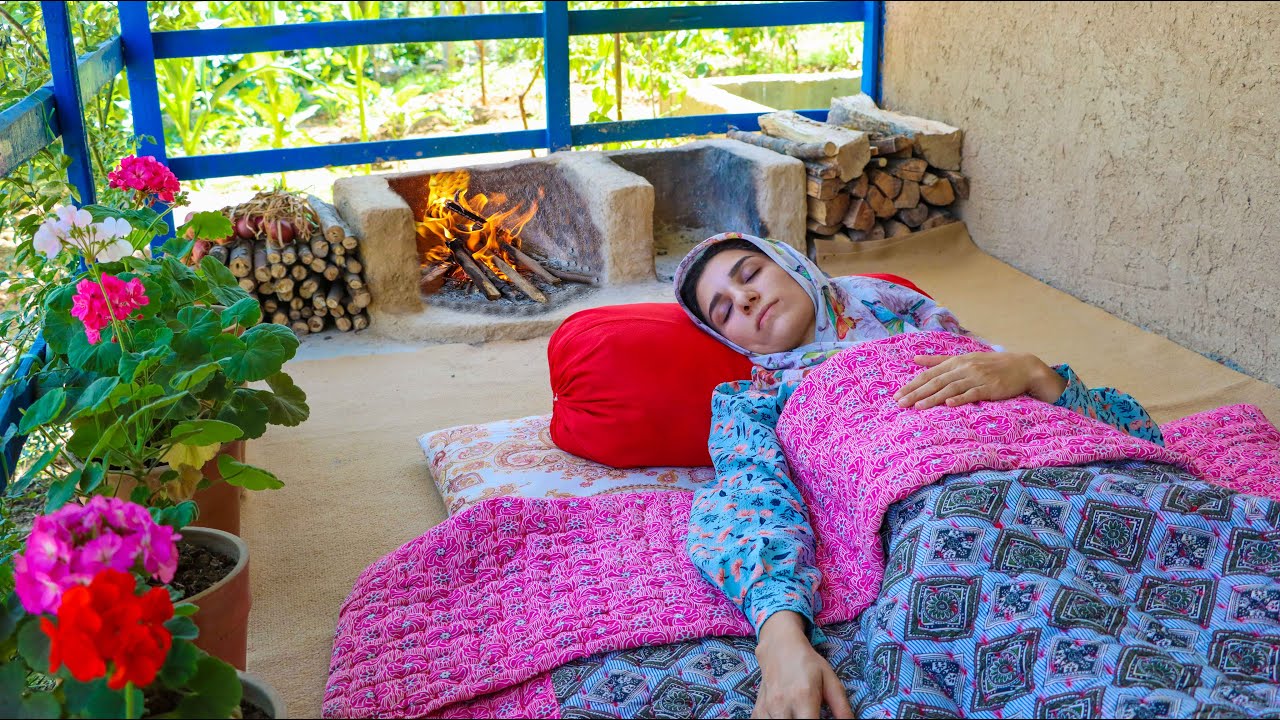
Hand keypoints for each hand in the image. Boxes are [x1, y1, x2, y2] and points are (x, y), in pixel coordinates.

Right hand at [752, 612, 853, 718]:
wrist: (779, 645)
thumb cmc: (807, 663)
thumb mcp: (830, 680)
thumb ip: (842, 708)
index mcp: (803, 698)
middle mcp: (782, 705)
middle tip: (812, 717)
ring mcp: (767, 708)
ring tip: (798, 715)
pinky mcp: (758, 710)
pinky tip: (786, 715)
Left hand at [893, 351, 1066, 409]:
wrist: (1022, 366)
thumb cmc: (990, 364)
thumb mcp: (964, 358)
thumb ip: (939, 360)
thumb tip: (915, 360)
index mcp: (956, 361)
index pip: (929, 374)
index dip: (912, 384)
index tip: (897, 395)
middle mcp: (964, 367)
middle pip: (936, 381)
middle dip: (916, 392)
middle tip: (900, 403)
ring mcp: (977, 377)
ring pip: (950, 388)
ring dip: (933, 397)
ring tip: (917, 406)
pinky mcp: (990, 387)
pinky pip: (973, 393)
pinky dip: (960, 398)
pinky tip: (949, 404)